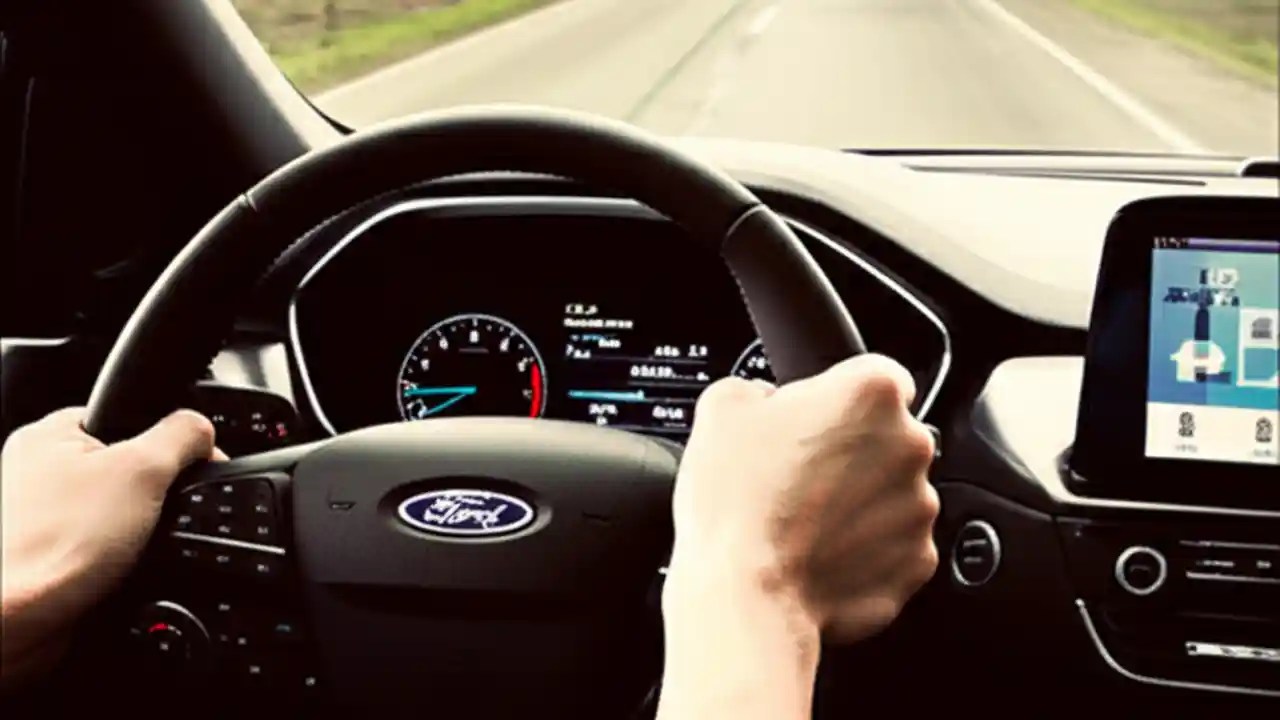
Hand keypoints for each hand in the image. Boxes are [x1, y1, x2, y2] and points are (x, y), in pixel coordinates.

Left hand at [1, 408, 217, 686]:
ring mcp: (41, 516)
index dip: (167, 439)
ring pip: (119, 510)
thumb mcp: (143, 470)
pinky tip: (122, 566)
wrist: (18, 622)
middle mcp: (38, 471)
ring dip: (139, 528)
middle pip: (127, 467)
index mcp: (50, 434)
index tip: (190, 464)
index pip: (127, 416)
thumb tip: (201, 429)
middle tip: (157, 509)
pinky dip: (122, 556)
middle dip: (153, 491)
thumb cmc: (56, 545)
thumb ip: (181, 436)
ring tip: (133, 544)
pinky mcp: (50, 555)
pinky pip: (106, 545)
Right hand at [668, 353, 939, 639]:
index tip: (812, 420)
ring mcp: (920, 508)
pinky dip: (864, 549)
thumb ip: (758, 387)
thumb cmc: (737, 501)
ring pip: (890, 492)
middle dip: (849, 450)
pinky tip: (819, 552)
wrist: (747, 594)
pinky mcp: (917, 562)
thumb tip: (767, 400)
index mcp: (872, 393)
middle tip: (796, 474)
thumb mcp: (722, 407)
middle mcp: (910, 445)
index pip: (874, 376)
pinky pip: (893, 544)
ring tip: (802, 520)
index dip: (837, 397)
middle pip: (886, 435)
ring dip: (857, 501)